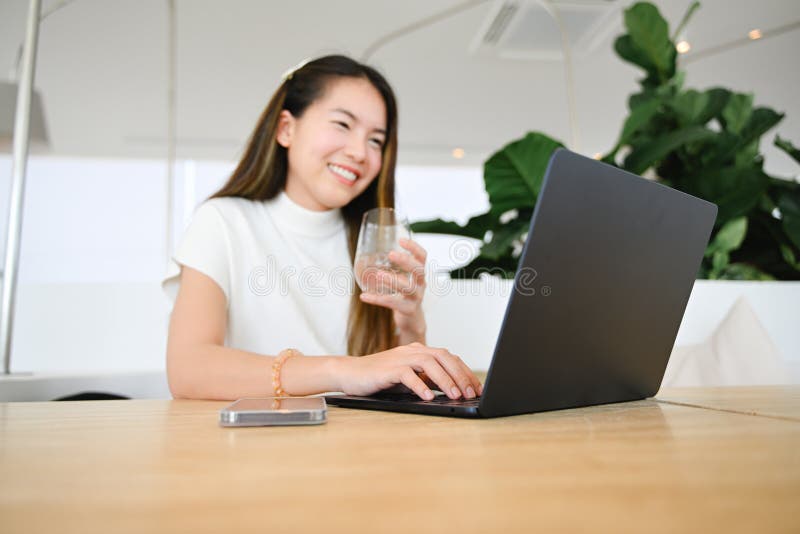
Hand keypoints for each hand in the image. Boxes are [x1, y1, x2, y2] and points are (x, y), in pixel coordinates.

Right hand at [336, 342, 482, 400]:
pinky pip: (407, 375)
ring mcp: (400, 358)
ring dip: (445, 380)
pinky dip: (420, 386)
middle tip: (471, 393)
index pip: (449, 357)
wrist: (349, 373)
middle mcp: (412, 351)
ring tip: (455, 396)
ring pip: (429, 363)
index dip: (465, 372)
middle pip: (443, 357)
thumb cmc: (380, 378)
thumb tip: (452, 391)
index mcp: (419, 351)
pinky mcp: (388, 369)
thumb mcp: (408, 379)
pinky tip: (429, 397)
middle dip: (460, 375)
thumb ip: (427, 380)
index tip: (477, 388)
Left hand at [359, 238, 426, 342]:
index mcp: (419, 274)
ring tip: (379, 274)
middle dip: (406, 261)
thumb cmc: (404, 295)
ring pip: (408, 287)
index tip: (401, 240)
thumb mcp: (402, 279)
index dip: (414, 247)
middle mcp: (420, 284)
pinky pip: (393, 303)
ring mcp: (416, 298)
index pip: (422, 257)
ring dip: (393, 279)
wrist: (411, 320)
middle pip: (419, 270)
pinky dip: (377, 299)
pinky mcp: (408, 310)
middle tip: (391, 254)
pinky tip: (364, 296)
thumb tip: (364, 255)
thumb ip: (391, 268)